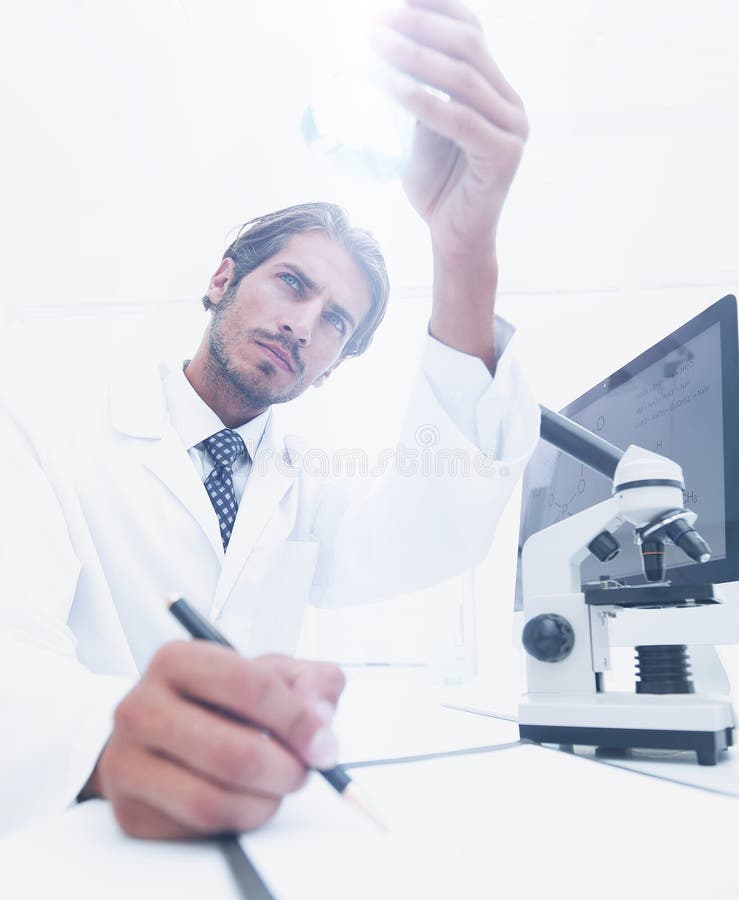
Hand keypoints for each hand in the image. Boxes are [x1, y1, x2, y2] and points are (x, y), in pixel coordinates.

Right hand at [83, 642, 344, 838]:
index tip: (323, 742)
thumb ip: (310, 682)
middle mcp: (141, 706)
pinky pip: (195, 830)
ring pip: (213, 801)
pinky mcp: (128, 809)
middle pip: (233, 753)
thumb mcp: (270, 673)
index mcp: (177, 660)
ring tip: (275, 787)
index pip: (249, 685)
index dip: (297, 718)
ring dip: (263, 803)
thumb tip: (318, 718)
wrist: (157, 731)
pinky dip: (234, 822)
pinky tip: (243, 800)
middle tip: (303, 771)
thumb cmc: (221, 700)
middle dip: (285, 770)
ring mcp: (126, 761)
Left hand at [372, 0, 527, 259]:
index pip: (471, 33)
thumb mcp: (423, 132)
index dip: (436, 8)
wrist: (454, 240)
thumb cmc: (438, 188)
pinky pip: (458, 120)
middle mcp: (511, 104)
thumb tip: (385, 53)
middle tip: (376, 20)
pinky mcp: (503, 156)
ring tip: (374, 43)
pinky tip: (389, 85)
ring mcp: (512, 129)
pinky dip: (421, 99)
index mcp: (496, 91)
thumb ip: (418, 96)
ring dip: (414, 56)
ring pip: (463, 79)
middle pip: (468, 46)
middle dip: (420, 26)